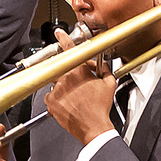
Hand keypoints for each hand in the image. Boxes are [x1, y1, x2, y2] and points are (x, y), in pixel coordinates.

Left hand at [43, 29, 117, 146]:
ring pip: (56, 80)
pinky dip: (57, 96)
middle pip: (61, 66)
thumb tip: (103, 64)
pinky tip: (67, 102)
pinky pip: (50, 94)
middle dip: (67, 68)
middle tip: (76, 77)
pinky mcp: (51, 101)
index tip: (59, 33)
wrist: (93, 127)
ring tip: (75, 94)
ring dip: (64, 84)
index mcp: (80, 70)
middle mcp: (66, 78)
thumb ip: (105, 69)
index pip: (70, 48)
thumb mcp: (109, 84)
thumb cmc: (100, 108)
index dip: (63, 38)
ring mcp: (56, 89)